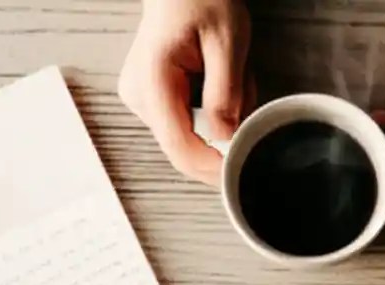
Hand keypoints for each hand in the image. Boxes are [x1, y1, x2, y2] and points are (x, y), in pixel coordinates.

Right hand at [117, 0, 251, 184]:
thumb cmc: (202, 1)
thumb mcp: (226, 41)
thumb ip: (225, 92)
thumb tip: (224, 138)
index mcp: (152, 81)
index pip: (179, 146)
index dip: (212, 166)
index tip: (240, 169)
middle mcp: (140, 98)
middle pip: (185, 149)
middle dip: (223, 137)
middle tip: (244, 95)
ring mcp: (144, 103)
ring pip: (192, 139)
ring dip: (222, 120)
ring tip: (233, 77)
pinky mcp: (153, 104)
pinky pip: (190, 126)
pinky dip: (214, 113)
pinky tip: (220, 82)